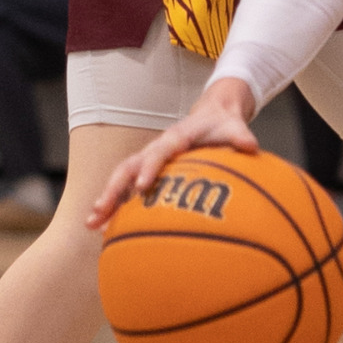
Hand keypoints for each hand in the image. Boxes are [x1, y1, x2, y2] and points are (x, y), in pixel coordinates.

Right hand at [88, 78, 259, 228]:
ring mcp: (149, 160)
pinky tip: (105, 228)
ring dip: (107, 199)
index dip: (149, 169)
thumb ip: (240, 136)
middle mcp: (156, 149)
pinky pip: (127, 188)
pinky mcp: (149, 170)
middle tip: (100, 210)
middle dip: (113, 188)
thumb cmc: (223, 125)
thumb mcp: (234, 127)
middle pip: (128, 167)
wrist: (212, 115)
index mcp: (175, 138)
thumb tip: (251, 145)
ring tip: (92, 224)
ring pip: (122, 179)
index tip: (140, 188)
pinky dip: (115, 205)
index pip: (158, 153)